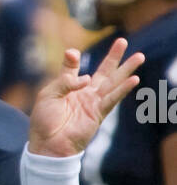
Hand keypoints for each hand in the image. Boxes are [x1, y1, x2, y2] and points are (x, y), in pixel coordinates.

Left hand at [28, 39, 143, 157]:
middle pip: (103, 72)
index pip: (76, 69)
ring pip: (113, 82)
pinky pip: (112, 99)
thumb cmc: (44, 121)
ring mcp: (93, 103)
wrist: (47, 144)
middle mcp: (84, 94)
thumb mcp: (49, 94)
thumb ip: (65, 79)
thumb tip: (86, 75)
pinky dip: (122, 89)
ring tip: (140, 56)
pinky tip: (134, 79)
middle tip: (123, 40)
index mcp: (70, 88)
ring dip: (126, 70)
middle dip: (114, 56)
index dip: (74, 60)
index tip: (72, 54)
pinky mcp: (98, 114)